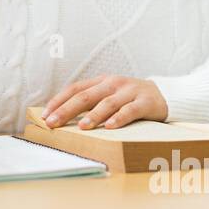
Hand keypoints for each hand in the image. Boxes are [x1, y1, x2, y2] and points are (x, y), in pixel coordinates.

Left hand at [43, 75, 167, 129]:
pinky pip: (130, 111)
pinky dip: (119, 119)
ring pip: (107, 103)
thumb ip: (90, 102)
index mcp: (100, 81)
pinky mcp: (144, 102)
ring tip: (82, 127)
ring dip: (93, 116)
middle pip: (86, 96)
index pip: (75, 89)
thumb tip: (61, 117)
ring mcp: (129, 92)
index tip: (45, 115)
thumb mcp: (108, 95)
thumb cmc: (128, 98)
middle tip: (54, 123)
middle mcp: (113, 84)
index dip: (59, 101)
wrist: (163, 95)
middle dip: (67, 110)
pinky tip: (109, 127)